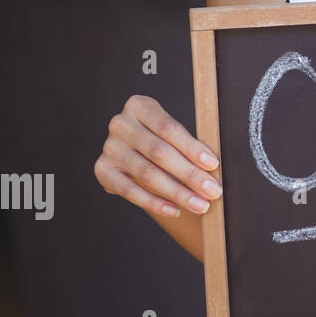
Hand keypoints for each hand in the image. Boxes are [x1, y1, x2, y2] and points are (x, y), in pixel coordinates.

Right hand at [94, 95, 222, 218]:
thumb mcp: (173, 133)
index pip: (168, 128)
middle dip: (189, 174)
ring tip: (199, 204)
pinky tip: (174, 210)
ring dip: (176, 192)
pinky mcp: (102, 170)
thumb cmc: (162, 139)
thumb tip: (213, 168)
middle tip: (211, 191)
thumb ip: (189, 146)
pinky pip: (129, 191)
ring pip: (146, 173)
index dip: (192, 148)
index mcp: (139, 106)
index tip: (213, 164)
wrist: (135, 150)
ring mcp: (109, 147)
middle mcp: (121, 124)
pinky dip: (154, 202)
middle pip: (159, 152)